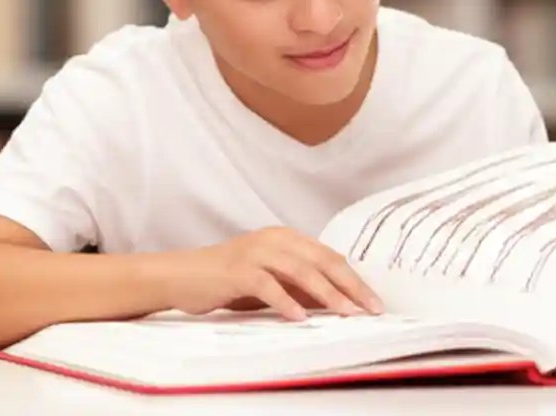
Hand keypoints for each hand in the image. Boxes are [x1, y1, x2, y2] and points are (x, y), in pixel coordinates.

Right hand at [160, 227, 383, 320]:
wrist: (182, 276)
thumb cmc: (229, 280)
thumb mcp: (272, 282)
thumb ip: (300, 287)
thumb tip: (337, 303)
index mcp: (287, 239)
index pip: (330, 257)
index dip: (354, 279)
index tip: (374, 302)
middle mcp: (276, 240)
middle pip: (323, 260)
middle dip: (350, 286)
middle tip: (371, 309)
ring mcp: (256, 252)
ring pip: (301, 270)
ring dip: (327, 293)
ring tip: (346, 313)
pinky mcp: (237, 270)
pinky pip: (267, 285)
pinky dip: (286, 301)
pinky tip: (300, 317)